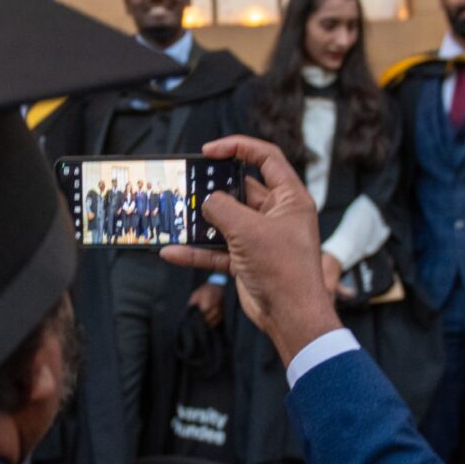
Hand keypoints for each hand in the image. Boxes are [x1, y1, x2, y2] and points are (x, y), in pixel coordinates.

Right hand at [162, 136, 340, 365]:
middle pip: (241, 190)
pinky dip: (197, 251)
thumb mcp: (249, 230)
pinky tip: (173, 251)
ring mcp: (261, 238)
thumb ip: (223, 209)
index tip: (210, 151)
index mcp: (290, 198)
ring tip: (177, 216)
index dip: (239, 147)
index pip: (266, 159)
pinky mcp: (247, 260)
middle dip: (214, 189)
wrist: (291, 316)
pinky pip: (218, 250)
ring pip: (226, 221)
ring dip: (201, 222)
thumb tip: (207, 201)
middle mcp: (277, 215)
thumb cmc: (283, 269)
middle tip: (188, 186)